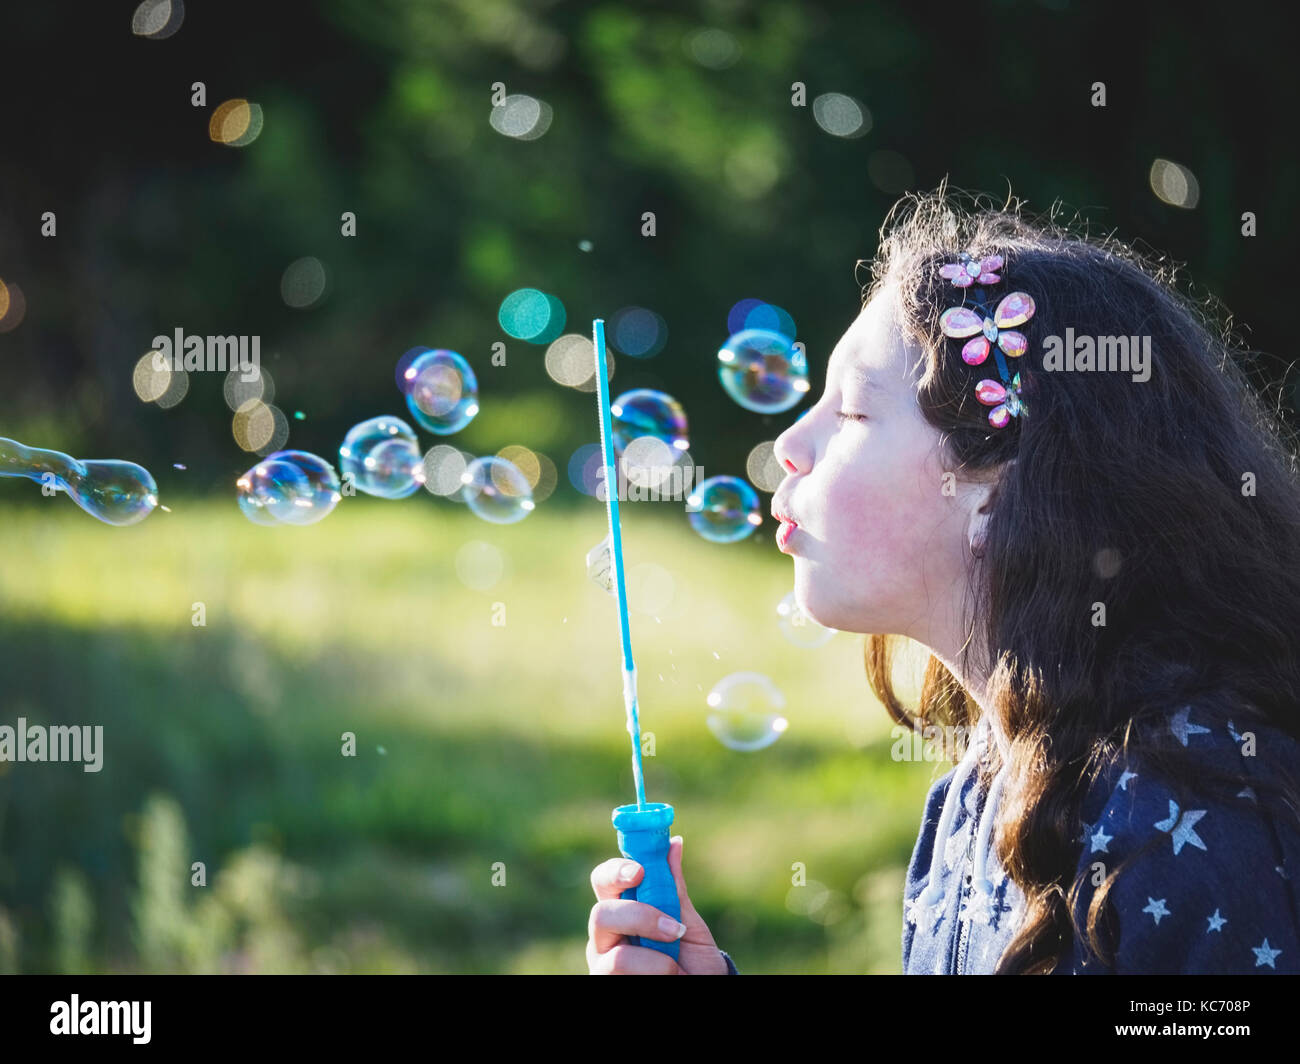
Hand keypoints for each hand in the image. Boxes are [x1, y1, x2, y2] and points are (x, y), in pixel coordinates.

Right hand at [587, 835, 728, 973]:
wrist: (704, 989)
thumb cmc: (694, 958)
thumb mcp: (689, 922)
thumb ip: (674, 888)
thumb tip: (674, 841)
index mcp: (622, 910)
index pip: (604, 881)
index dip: (616, 871)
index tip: (639, 871)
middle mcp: (606, 937)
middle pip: (600, 914)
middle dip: (639, 918)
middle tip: (673, 927)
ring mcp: (602, 966)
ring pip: (615, 956)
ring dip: (656, 959)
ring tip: (676, 967)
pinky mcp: (605, 984)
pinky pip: (624, 974)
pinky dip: (657, 974)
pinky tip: (669, 977)